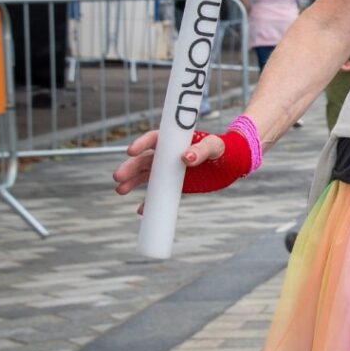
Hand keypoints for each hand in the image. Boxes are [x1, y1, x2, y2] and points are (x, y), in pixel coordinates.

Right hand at [112, 129, 244, 199]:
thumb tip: (186, 157)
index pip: (153, 139)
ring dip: (132, 183)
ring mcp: (168, 171)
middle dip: (130, 167)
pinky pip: (158, 194)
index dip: (140, 144)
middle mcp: (166, 155)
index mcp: (173, 140)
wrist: (231, 164)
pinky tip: (141, 210)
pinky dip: (150, 202)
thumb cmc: (223, 149)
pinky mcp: (174, 185)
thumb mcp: (215, 147)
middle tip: (118, 177)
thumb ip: (202, 150)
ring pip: (145, 176)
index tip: (130, 151)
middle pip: (143, 160)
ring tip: (119, 190)